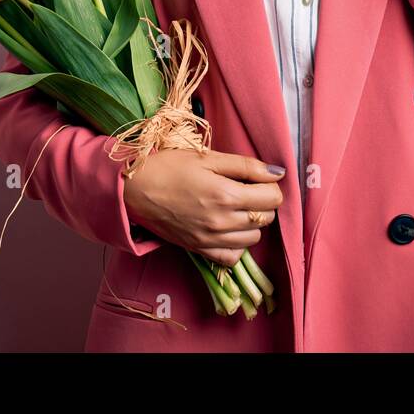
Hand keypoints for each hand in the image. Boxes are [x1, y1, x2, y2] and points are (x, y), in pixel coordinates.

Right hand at [121, 148, 283, 265]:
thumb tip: (278, 173)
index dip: (270, 185)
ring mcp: (211, 239)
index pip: (273, 197)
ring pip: (254, 238)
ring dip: (251, 222)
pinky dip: (236, 244)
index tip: (258, 179)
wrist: (135, 189)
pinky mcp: (200, 250)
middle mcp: (222, 221)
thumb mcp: (209, 157)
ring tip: (235, 207)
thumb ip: (247, 165)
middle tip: (245, 189)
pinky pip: (233, 256)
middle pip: (266, 218)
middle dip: (262, 202)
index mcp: (226, 194)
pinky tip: (227, 228)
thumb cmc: (170, 167)